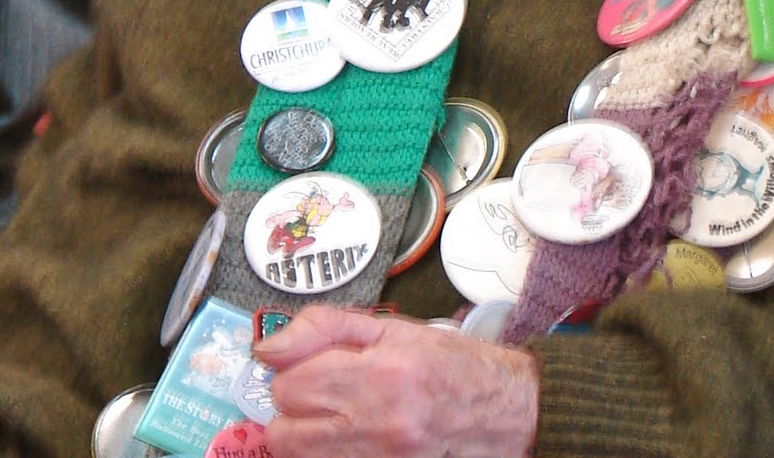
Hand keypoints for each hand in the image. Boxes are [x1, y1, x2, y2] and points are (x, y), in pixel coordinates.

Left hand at [256, 305, 539, 457]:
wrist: (505, 412)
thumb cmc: (452, 366)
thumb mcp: (394, 329)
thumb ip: (326, 328)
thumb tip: (268, 347)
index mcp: (382, 374)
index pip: (290, 384)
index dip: (293, 371)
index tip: (312, 365)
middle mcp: (379, 426)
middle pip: (283, 433)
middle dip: (293, 409)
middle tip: (320, 393)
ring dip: (305, 436)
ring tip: (334, 416)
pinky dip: (327, 454)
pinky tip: (348, 436)